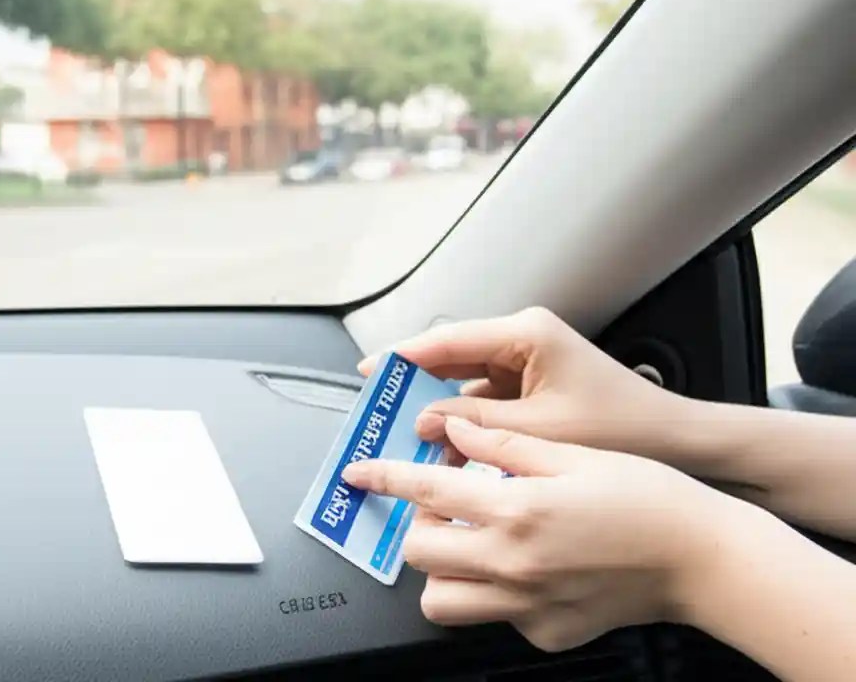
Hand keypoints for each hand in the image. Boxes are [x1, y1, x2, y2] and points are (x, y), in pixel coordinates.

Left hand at [342, 416, 762, 651]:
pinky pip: (492, 618)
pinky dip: (492, 595)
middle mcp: (513, 564)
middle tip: (443, 507)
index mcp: (518, 509)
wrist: (704, 559)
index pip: (424, 491)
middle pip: (419, 551)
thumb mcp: (574, 453)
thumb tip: (454, 431)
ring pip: (442, 600)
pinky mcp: (546, 633)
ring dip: (444, 569)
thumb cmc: (649, 500)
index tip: (360, 474)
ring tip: (471, 543)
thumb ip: (504, 445)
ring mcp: (527, 606)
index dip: (384, 476)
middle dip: (419, 525)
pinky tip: (522, 570)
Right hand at [359, 307, 704, 474]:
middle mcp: (524, 339)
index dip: (402, 358)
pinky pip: (484, 399)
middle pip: (450, 357)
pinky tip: (446, 450)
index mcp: (527, 333)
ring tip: (408, 439)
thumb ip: (474, 423)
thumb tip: (422, 421)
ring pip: (464, 382)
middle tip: (380, 412)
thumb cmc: (623, 427)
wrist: (675, 443)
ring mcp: (528, 361)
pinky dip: (464, 422)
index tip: (370, 374)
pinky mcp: (533, 385)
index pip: (447, 339)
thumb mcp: (539, 429)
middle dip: (415, 388)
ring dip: (439, 411)